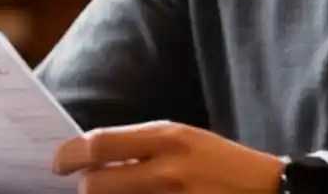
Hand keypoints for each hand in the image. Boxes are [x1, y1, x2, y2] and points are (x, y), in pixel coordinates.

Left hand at [53, 120, 285, 193]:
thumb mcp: (187, 140)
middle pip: (94, 185)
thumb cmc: (224, 164)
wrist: (270, 190)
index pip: (99, 144)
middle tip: (86, 186)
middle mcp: (167, 170)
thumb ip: (143, 145)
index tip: (58, 162)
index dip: (69, 155)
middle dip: (84, 188)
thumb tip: (94, 154)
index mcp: (169, 138)